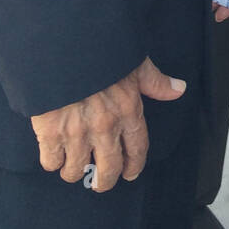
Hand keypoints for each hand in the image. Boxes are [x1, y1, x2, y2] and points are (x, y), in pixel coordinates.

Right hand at [30, 56, 184, 191]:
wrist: (64, 44)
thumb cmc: (102, 50)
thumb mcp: (135, 63)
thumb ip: (155, 81)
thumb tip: (179, 89)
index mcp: (128, 111)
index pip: (137, 149)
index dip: (134, 166)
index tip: (130, 173)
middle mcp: (105, 127)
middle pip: (108, 168)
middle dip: (105, 180)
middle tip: (101, 184)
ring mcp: (76, 132)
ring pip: (77, 169)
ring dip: (75, 172)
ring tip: (73, 169)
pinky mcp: (50, 132)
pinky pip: (51, 161)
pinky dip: (52, 162)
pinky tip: (54, 157)